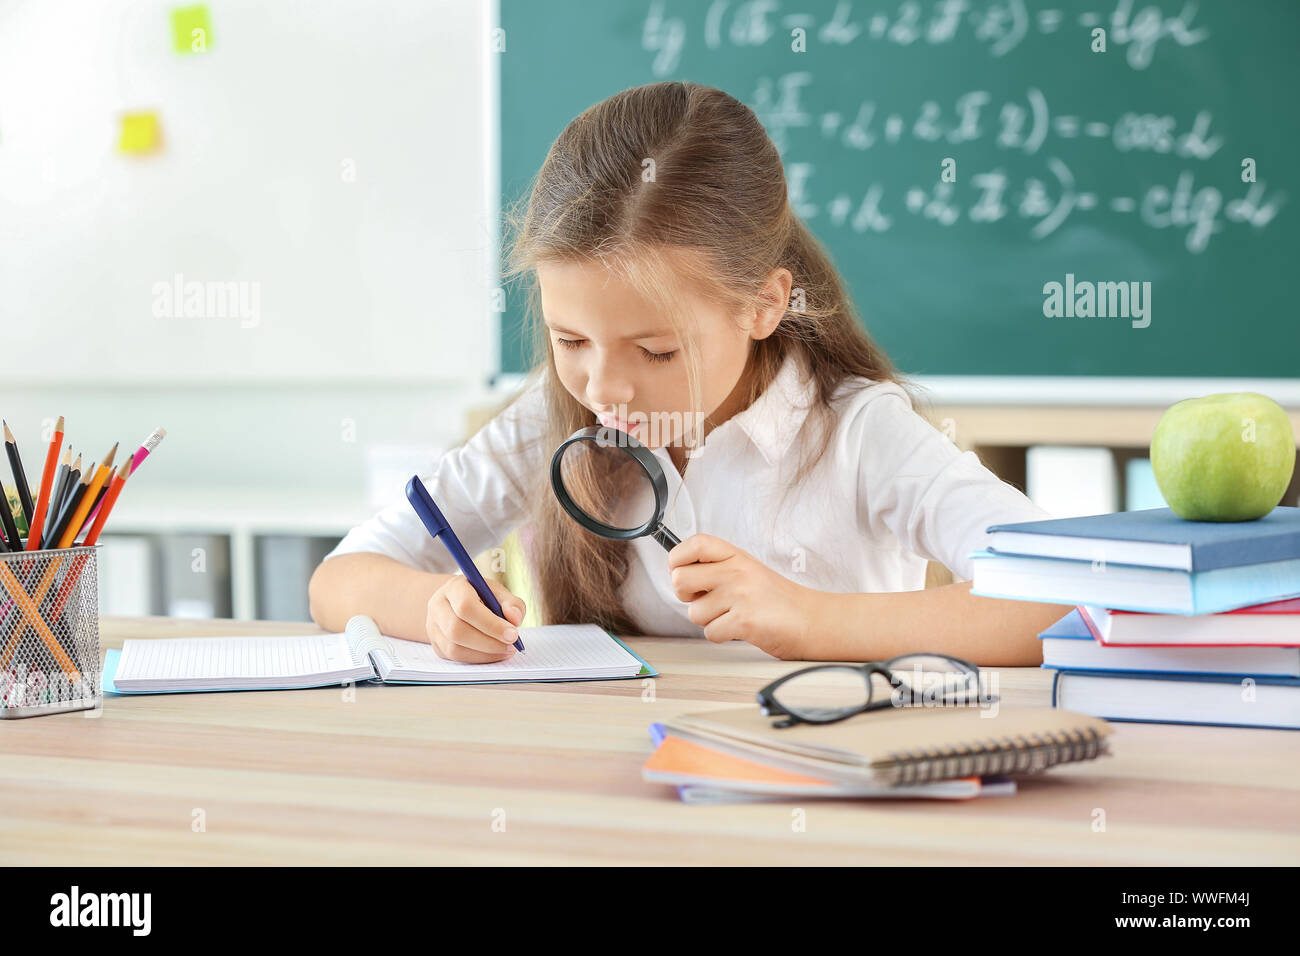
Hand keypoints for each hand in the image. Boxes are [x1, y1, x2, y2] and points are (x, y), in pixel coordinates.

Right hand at [426, 574, 525, 662]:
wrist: (457, 603)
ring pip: (454, 648)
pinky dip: (478, 659)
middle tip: (512, 645)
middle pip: (457, 630)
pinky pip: (455, 658)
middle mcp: (438, 606)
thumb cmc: (481, 596)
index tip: (513, 634)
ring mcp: (433, 627)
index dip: (490, 623)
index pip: (466, 607)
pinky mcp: (436, 644)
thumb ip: (512, 603)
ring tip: (507, 650)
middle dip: (489, 642)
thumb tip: (514, 619)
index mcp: (453, 588)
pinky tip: (494, 654)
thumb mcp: (498, 592)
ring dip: (485, 653)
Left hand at [667, 533, 817, 659]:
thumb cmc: (777, 599)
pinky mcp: (744, 621)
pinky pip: (710, 632)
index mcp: (736, 556)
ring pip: (693, 612)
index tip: (679, 569)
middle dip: (685, 596)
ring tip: (733, 615)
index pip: (694, 544)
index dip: (677, 558)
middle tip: (704, 599)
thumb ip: (717, 568)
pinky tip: (740, 628)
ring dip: (709, 620)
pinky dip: (722, 636)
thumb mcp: (747, 570)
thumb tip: (678, 573)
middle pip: (680, 579)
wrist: (811, 621)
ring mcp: (740, 595)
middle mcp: (737, 571)